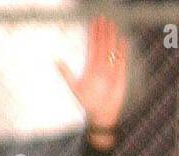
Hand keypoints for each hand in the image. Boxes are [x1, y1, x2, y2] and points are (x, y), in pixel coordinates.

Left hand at [59, 16, 128, 136]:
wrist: (101, 115)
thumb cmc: (88, 104)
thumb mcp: (74, 87)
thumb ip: (66, 73)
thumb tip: (56, 60)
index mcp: (91, 67)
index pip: (93, 46)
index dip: (93, 34)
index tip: (94, 22)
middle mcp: (101, 66)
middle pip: (103, 45)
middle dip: (103, 32)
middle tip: (104, 18)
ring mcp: (111, 70)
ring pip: (111, 50)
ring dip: (112, 38)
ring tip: (113, 25)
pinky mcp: (120, 75)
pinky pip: (121, 61)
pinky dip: (122, 51)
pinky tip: (122, 41)